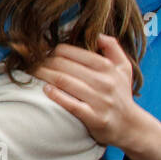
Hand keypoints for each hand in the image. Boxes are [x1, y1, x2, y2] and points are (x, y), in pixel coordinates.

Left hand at [32, 35, 160, 159]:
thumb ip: (113, 47)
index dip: (51, 51)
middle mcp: (104, 82)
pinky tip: (45, 89)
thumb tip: (97, 34)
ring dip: (42, 75)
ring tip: (30, 73)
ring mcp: (99, 100)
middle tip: (29, 63)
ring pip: (63, 81)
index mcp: (107, 67)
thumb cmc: (121, 93)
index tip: (40, 53)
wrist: (130, 125)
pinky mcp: (94, 118)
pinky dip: (55, 95)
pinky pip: (70, 104)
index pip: (70, 52)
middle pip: (62, 65)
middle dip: (42, 62)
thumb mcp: (124, 68)